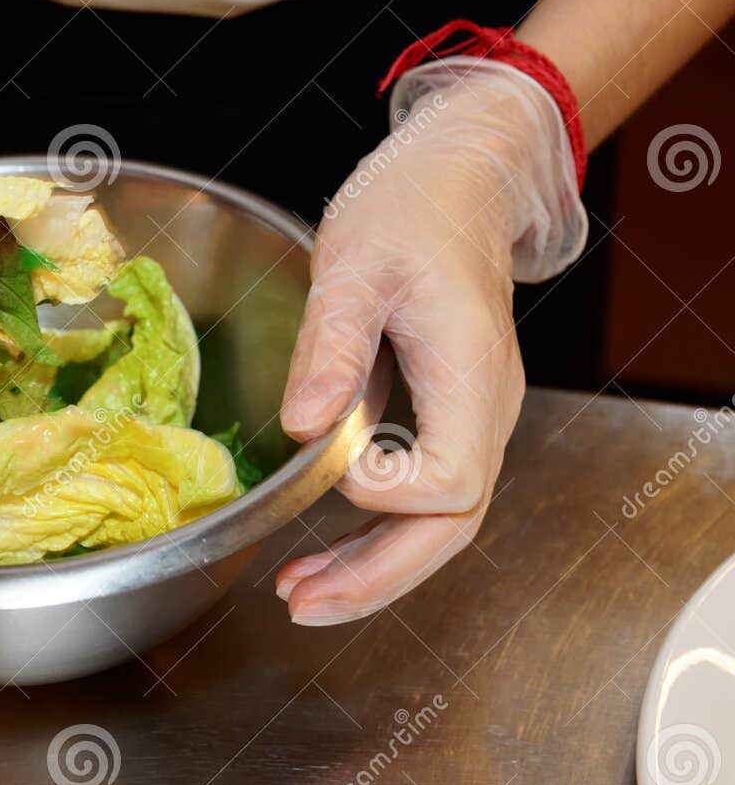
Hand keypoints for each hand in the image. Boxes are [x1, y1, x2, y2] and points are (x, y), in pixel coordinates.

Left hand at [276, 59, 585, 624]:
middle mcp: (484, 410)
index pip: (450, 478)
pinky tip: (324, 550)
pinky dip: (375, 534)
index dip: (388, 491)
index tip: (329, 465)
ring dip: (372, 569)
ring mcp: (472, 417)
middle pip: (450, 527)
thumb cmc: (411, 209)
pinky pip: (424, 497)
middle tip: (299, 602)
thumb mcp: (355, 264)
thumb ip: (331, 345)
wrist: (456, 181)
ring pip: (440, 525)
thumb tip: (302, 426)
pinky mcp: (448, 417)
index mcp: (470, 374)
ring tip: (300, 595)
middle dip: (375, 576)